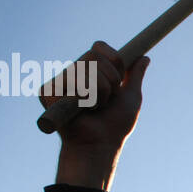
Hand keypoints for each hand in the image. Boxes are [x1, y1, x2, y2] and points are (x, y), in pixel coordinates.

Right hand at [44, 41, 150, 190]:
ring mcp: (59, 82)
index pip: (99, 47)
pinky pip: (72, 80)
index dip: (114, 61)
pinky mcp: (47, 91)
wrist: (100, 145)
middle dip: (109, 79)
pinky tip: (80, 110)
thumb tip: (144, 57)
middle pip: (93, 55)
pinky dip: (84, 97)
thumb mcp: (131, 97)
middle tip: (105, 100)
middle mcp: (73, 73)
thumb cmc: (115, 125)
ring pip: (84, 67)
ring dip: (99, 91)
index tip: (119, 80)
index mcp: (90, 72)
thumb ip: (135, 76)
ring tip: (93, 107)